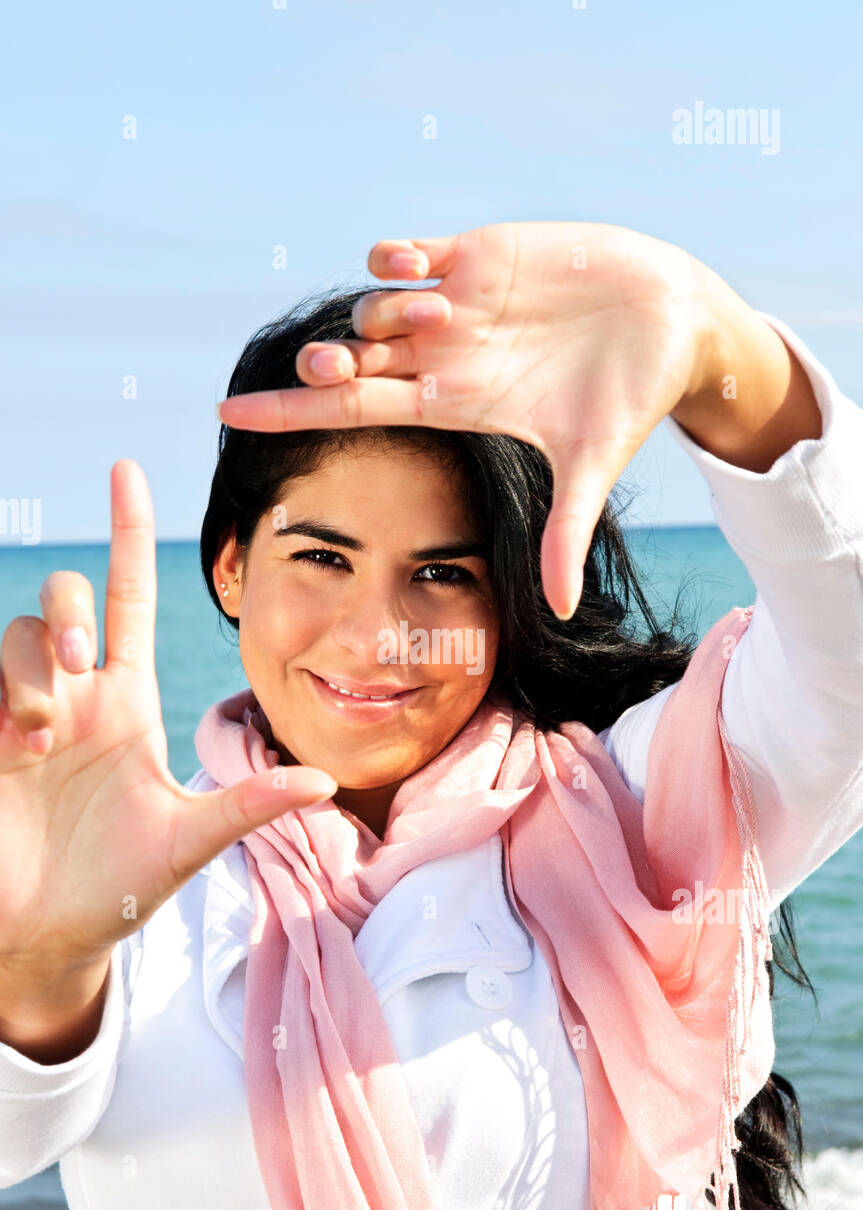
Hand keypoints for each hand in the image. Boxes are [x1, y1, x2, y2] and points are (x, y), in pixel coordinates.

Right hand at [0, 459, 336, 972]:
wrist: (51, 939)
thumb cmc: (119, 888)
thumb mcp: (188, 842)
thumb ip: (248, 807)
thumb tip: (326, 781)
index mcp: (128, 704)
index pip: (128, 599)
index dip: (129, 532)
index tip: (127, 469)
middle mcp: (75, 695)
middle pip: (66, 599)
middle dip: (68, 608)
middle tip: (79, 661)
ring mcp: (23, 714)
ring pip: (17, 634)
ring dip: (30, 670)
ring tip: (42, 740)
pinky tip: (17, 744)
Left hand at [217, 222, 716, 617]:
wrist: (670, 325)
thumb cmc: (628, 398)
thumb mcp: (590, 468)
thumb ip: (564, 534)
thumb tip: (560, 612)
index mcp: (454, 403)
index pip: (354, 412)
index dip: (292, 412)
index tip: (229, 414)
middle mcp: (442, 355)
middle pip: (354, 360)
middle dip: (327, 365)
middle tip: (322, 368)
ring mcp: (457, 304)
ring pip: (378, 307)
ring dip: (377, 317)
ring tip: (422, 327)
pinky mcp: (482, 255)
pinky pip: (415, 253)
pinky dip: (396, 257)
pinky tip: (401, 265)